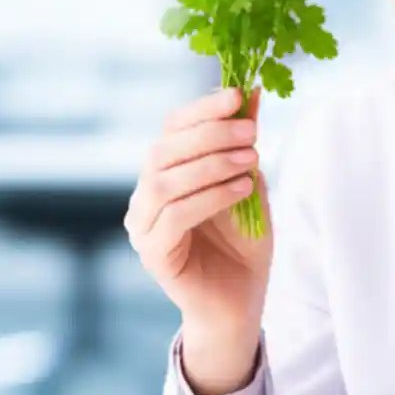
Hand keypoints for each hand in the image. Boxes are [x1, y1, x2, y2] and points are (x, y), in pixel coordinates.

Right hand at [125, 87, 272, 393]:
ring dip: (211, 164)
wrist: (241, 303)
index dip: (202, 108)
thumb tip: (251, 91)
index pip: (172, 128)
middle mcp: (145, 195)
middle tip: (251, 131)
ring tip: (250, 160)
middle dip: (210, 134)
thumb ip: (243, 141)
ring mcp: (143, 226)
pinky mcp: (153, 254)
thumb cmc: (242, 244)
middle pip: (164, 150)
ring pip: (164, 181)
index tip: (238, 95)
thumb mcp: (249, 181)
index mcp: (163, 172)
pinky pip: (174, 216)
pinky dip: (209, 197)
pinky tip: (242, 189)